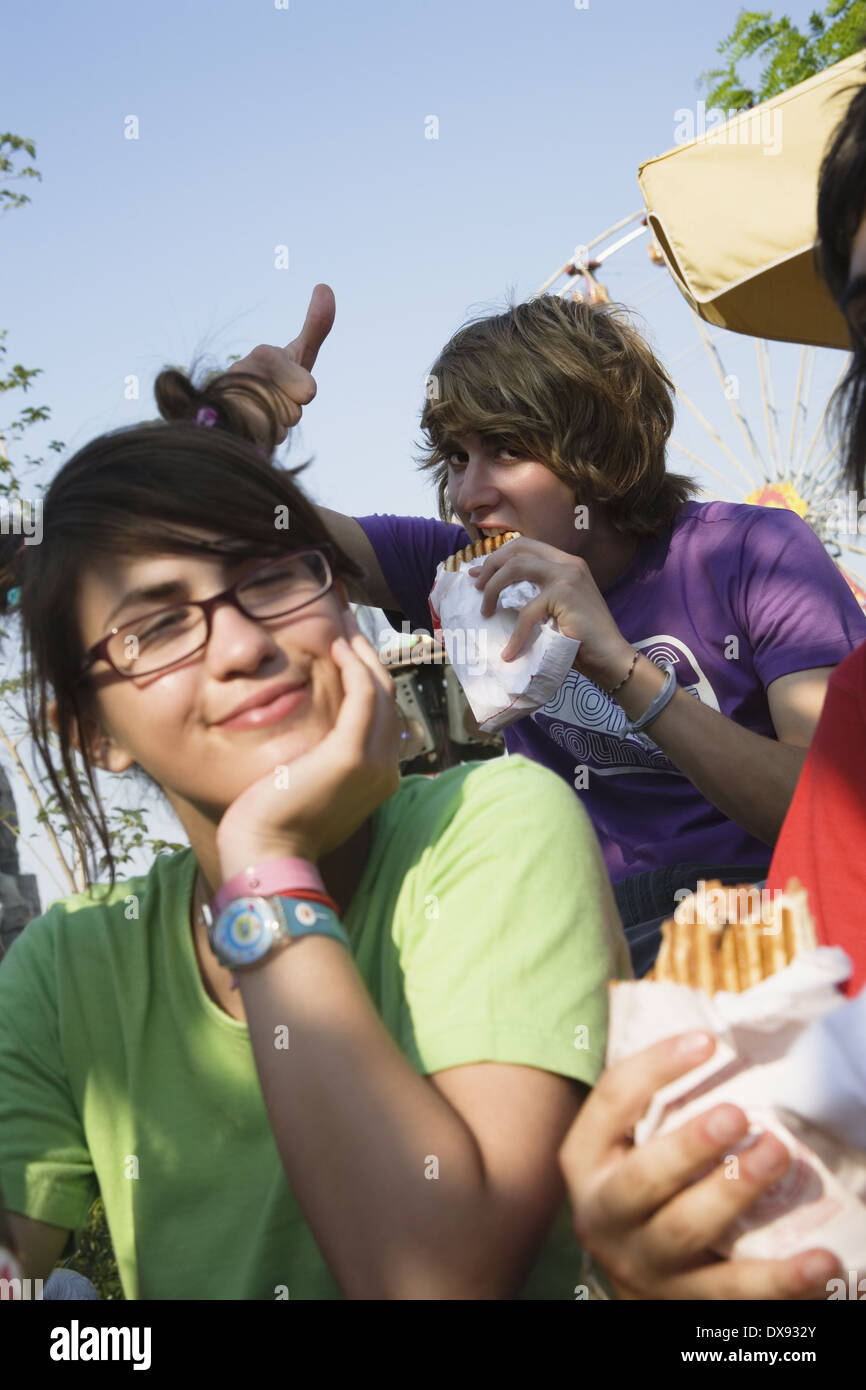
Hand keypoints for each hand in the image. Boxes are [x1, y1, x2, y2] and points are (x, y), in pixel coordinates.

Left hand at [215, 611, 400, 878]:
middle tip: (347, 626)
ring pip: (381, 691)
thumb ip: (320, 762)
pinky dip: (354, 666)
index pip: (382, 716)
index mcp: (379, 778)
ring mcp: (375, 763)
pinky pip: (364, 696)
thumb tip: (309, 741)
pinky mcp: (352, 754)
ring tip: (342, 627)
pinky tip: (336, 647)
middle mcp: (387, 769)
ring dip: (362, 654)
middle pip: (388, 698)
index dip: (368, 678)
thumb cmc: (274, 826)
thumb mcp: (306, 787)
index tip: (347, 649)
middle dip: (369, 658)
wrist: (266, 856)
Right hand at [224, 283, 335, 445]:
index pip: (308, 389)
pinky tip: (246, 431)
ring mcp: (227, 399)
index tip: (295, 385)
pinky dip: (257, 441)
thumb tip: (324, 285)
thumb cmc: (273, 381)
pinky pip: (256, 443)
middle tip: (274, 403)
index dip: (303, 392)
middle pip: (293, 414)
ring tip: (258, 416)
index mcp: (265, 355)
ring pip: (275, 432)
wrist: (231, 411)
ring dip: (272, 430)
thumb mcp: (298, 355)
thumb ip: (315, 327)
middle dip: (288, 415)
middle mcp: (241, 372)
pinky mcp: (217, 427)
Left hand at [467, 536, 631, 685]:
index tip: (479, 573)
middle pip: (518, 548)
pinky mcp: (564, 594)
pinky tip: (509, 653)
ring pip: (516, 567)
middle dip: (491, 564)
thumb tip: (499, 593)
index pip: (526, 546)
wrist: (610, 657)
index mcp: (566, 563)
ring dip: (493, 589)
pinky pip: (527, 611)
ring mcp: (567, 575)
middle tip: (476, 586)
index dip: (499, 557)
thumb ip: (536, 594)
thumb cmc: (581, 639)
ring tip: (485, 611)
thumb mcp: (555, 609)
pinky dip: (515, 635)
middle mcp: (568, 562)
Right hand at [559, 1033, 842, 1299]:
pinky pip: (735, 1291)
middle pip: (643, 1179)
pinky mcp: (685, 1303)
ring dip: (735, 1193)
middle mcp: (604, 1214)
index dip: (655, 1068)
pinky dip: (782, 1279)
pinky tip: (822, 1259)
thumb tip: (705, 1030)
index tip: (707, 1041)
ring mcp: (643, 1263)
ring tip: (778, 1153)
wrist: (627, 1270)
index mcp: (585, 1159)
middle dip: (690, 1145)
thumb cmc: (638, 1180)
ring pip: (687, 1232)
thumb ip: (652, 1099)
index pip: (612, 1102)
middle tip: (737, 1114)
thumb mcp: (625, 1141)